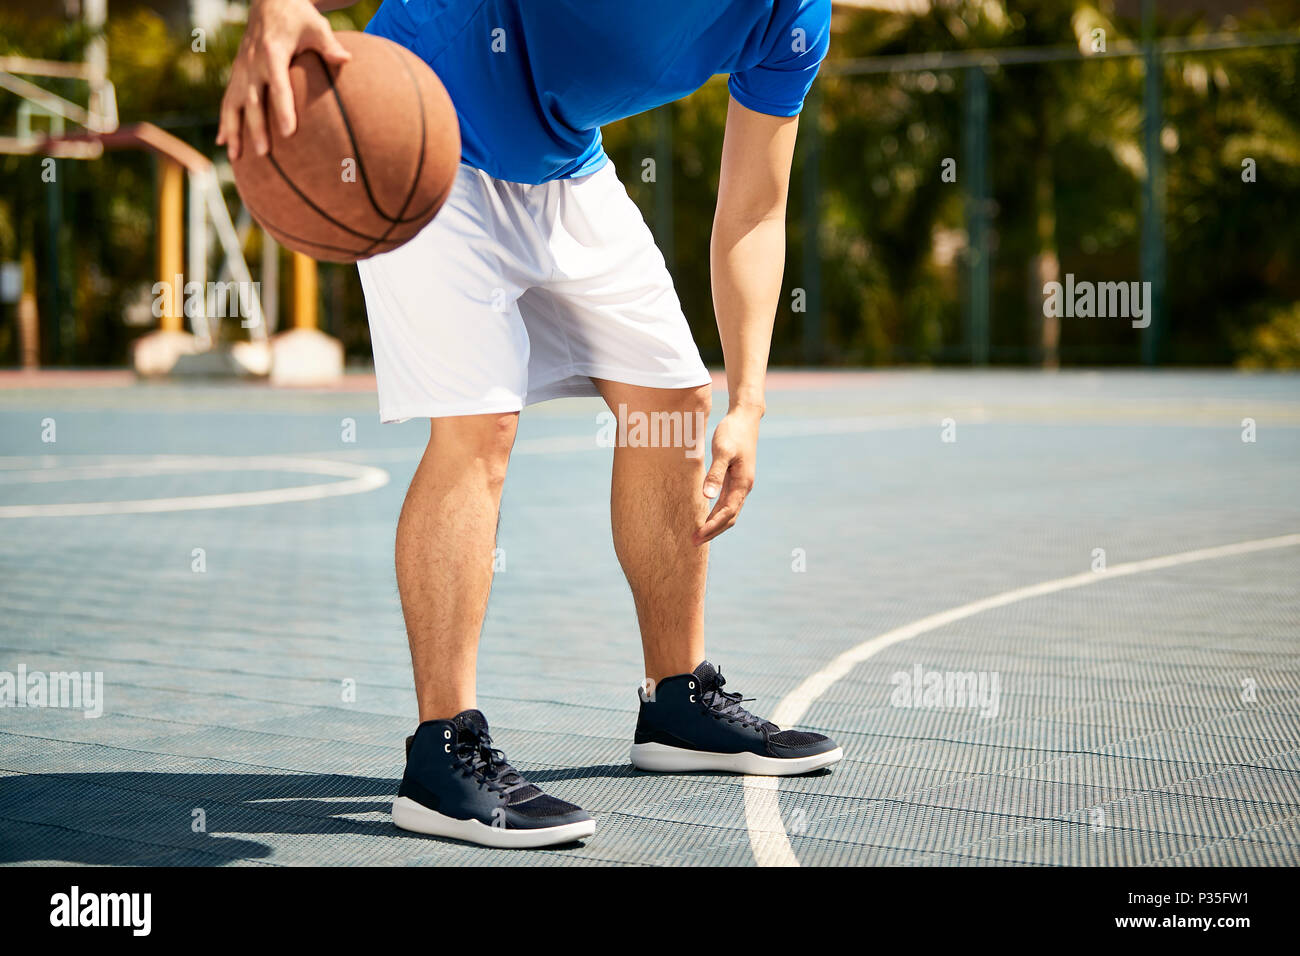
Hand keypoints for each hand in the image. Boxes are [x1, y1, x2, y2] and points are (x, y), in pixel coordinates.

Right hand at [216, 0, 350, 159]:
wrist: (270, 2)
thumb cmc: (298, 17)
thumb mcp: (316, 25)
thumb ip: (328, 44)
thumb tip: (346, 59)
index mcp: (272, 52)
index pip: (278, 85)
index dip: (282, 109)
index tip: (288, 132)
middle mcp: (253, 63)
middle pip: (253, 100)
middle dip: (257, 127)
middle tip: (264, 152)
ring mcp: (242, 69)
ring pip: (233, 103)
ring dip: (233, 130)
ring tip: (236, 156)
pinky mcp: (237, 73)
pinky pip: (228, 99)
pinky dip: (225, 121)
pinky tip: (224, 143)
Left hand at [694, 406, 760, 545]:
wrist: (745, 418)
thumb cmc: (732, 432)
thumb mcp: (722, 451)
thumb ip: (715, 473)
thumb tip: (708, 497)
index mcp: (742, 483)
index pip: (727, 513)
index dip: (711, 526)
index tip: (696, 536)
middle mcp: (743, 487)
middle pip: (729, 518)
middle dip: (712, 531)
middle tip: (693, 542)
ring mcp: (740, 484)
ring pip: (729, 512)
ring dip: (714, 525)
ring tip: (697, 535)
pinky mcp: (734, 479)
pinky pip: (726, 503)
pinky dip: (716, 514)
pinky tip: (705, 517)